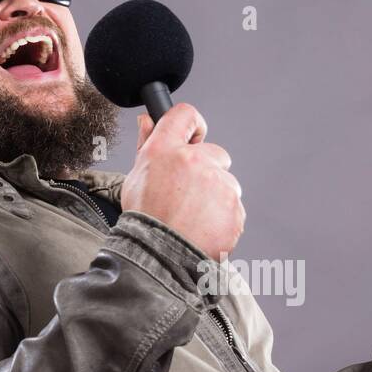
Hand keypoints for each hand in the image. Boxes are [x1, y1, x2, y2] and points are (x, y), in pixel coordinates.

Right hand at [119, 101, 245, 260]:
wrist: (160, 257)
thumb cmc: (145, 220)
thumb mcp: (136, 177)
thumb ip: (146, 144)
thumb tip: (147, 121)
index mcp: (167, 150)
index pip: (185, 114)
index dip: (192, 126)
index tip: (193, 138)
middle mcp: (196, 161)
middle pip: (215, 153)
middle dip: (207, 171)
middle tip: (187, 194)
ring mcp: (219, 185)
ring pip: (226, 183)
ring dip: (215, 196)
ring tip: (193, 216)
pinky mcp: (235, 208)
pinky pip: (234, 208)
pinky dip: (223, 217)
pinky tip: (203, 227)